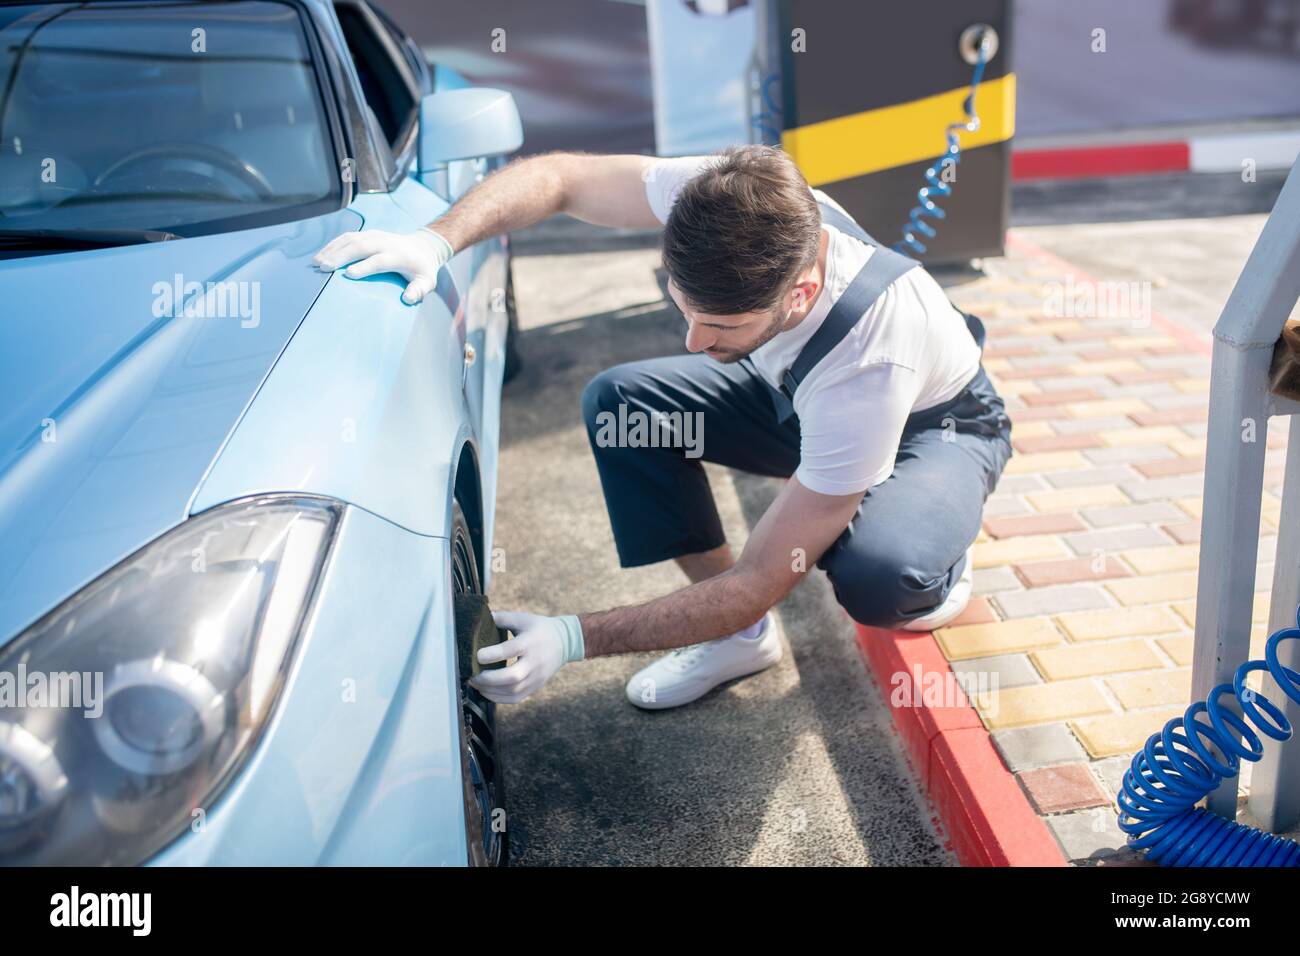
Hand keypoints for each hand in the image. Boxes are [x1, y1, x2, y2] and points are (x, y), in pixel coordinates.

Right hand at [312, 227, 453, 304]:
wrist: (423, 246)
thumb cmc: (422, 270)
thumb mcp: (427, 282)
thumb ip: (419, 290)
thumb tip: (408, 298)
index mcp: (399, 255)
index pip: (380, 260)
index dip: (365, 266)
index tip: (349, 274)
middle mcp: (385, 242)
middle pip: (360, 246)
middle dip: (341, 256)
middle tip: (324, 268)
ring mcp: (374, 235)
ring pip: (351, 239)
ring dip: (333, 249)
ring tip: (317, 263)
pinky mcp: (367, 234)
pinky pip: (347, 237)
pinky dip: (333, 245)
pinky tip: (321, 255)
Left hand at [468, 610, 584, 704]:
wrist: (564, 642)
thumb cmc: (539, 629)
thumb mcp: (523, 618)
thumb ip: (501, 618)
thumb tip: (478, 619)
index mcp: (530, 641)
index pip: (511, 650)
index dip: (492, 654)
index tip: (477, 655)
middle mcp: (534, 662)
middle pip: (513, 677)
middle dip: (488, 679)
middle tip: (472, 675)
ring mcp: (536, 677)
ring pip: (513, 691)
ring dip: (490, 690)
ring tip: (475, 683)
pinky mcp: (535, 686)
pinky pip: (515, 698)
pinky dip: (498, 698)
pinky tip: (486, 692)